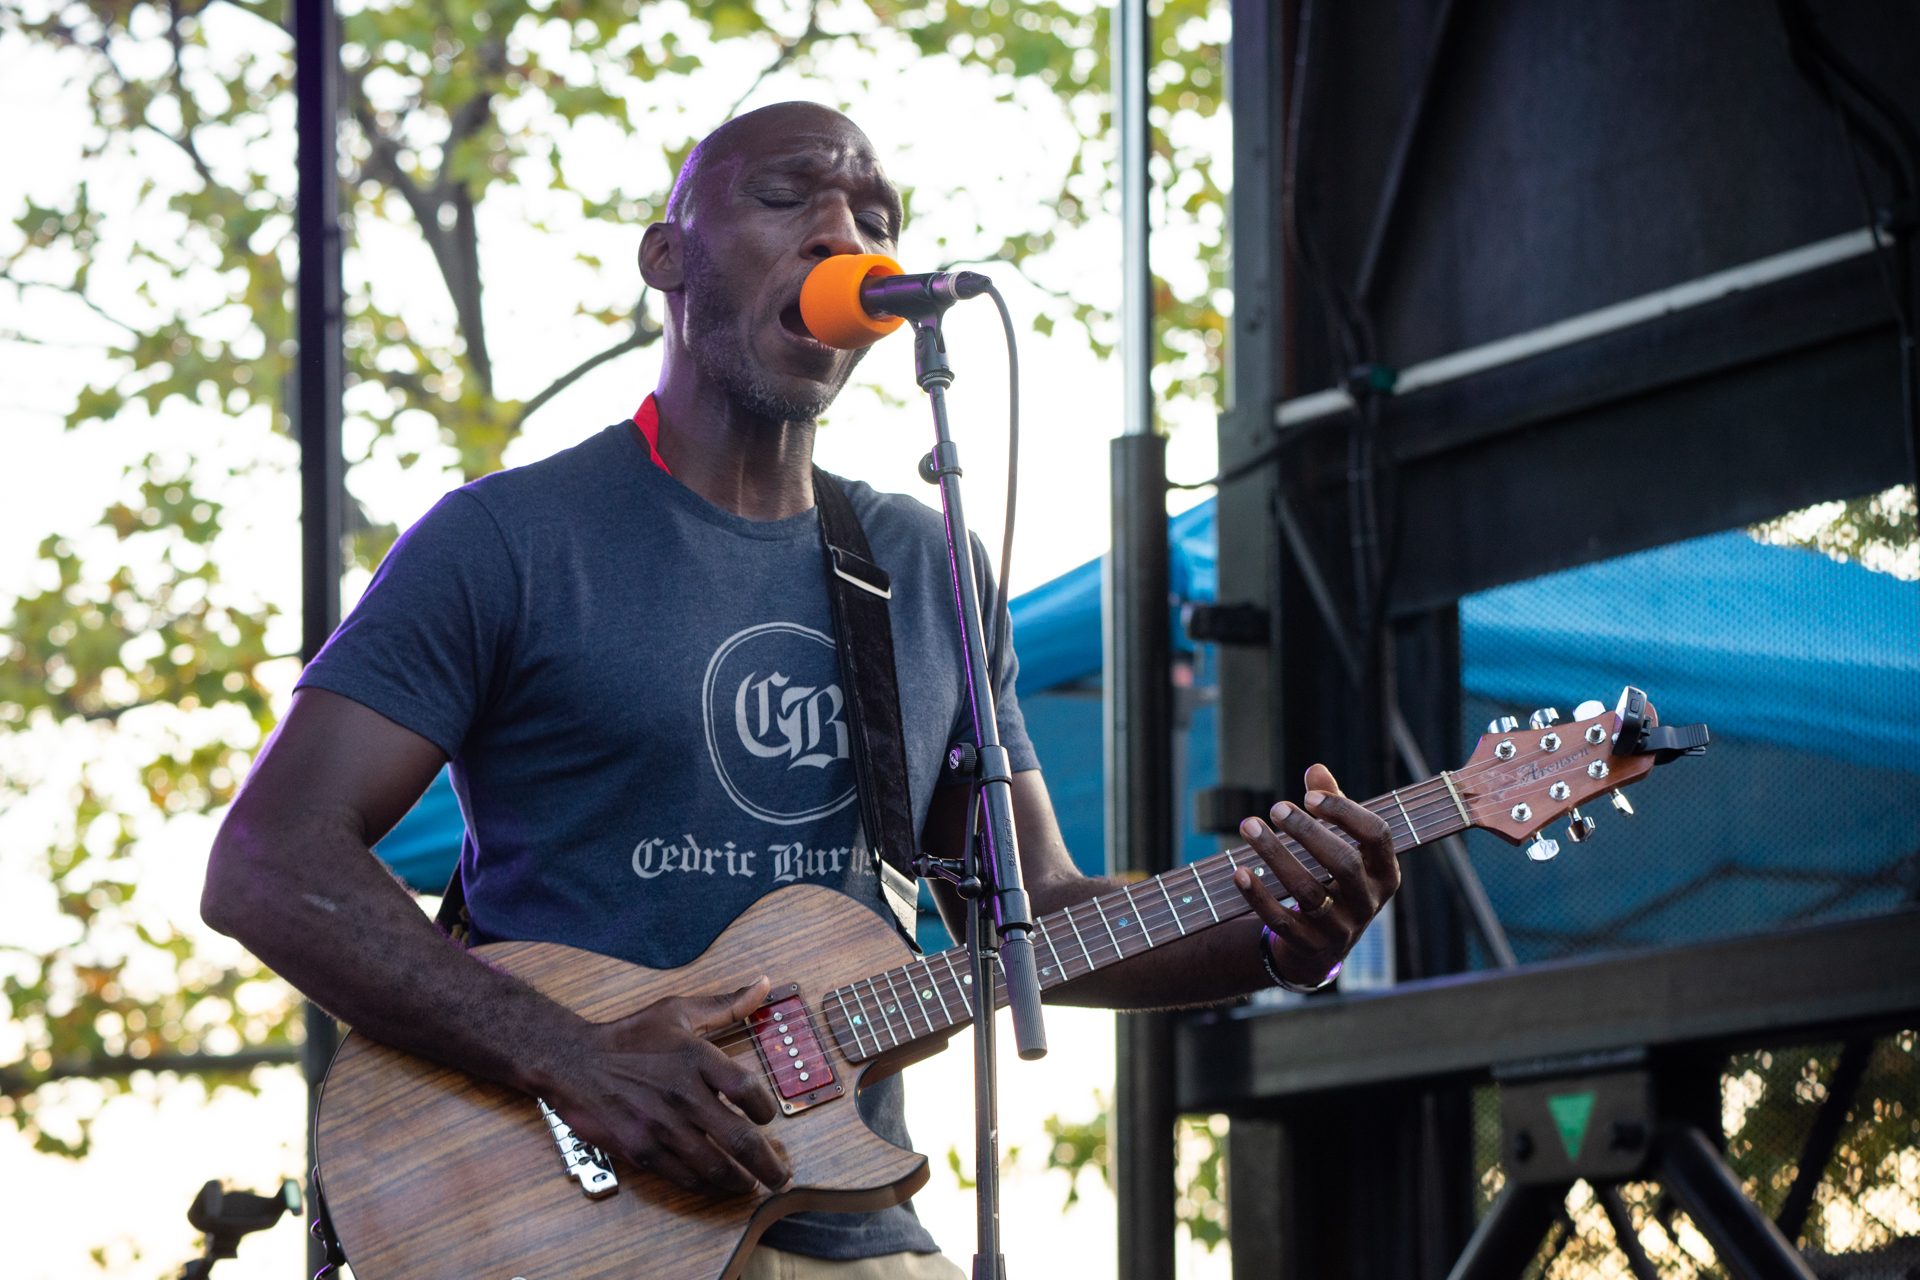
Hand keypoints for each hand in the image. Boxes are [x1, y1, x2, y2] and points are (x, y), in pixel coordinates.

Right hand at [539, 976, 792, 1197]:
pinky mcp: (641, 1149)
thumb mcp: (678, 1011)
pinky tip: (715, 1185)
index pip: (748, 1089)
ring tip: (752, 1186)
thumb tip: (764, 986)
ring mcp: (661, 1126)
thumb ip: (726, 1004)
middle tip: (781, 1177)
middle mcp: (683, 1094)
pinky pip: (682, 1176)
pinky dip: (705, 1186)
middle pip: (740, 1139)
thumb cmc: (629, 1036)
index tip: (767, 1117)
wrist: (572, 1061)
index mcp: (696, 1057)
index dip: (766, 1109)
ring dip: (740, 1181)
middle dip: (767, 1164)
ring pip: (714, 1166)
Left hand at [1230, 764, 1399, 986]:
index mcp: (1384, 873)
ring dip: (1275, 855)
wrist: (1321, 948)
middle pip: (1343, 864)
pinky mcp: (1308, 946)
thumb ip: (1333, 806)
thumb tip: (1316, 769)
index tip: (1309, 796)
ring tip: (1249, 826)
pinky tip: (1238, 871)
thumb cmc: (1334, 881)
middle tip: (1276, 808)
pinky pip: (1280, 921)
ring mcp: (1339, 928)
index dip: (1345, 812)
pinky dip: (1258, 895)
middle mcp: (1368, 902)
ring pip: (1307, 891)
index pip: (1377, 835)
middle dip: (1308, 832)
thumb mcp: (1343, 846)